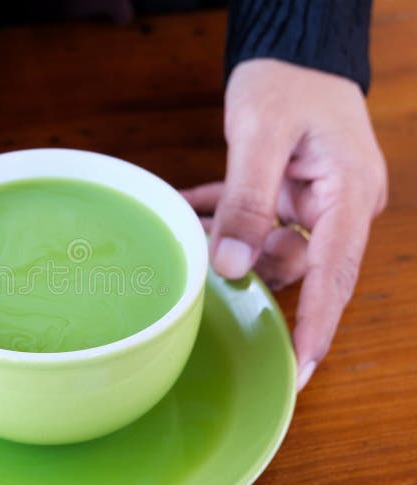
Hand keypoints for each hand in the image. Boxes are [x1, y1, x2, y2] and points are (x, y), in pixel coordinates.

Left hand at [181, 59, 386, 390]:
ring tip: (198, 221)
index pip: (336, 273)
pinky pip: (260, 226)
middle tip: (212, 263)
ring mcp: (319, 203)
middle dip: (255, 269)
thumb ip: (248, 201)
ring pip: (274, 249)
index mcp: (350, 192)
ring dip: (233, 242)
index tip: (301, 369)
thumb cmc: (286, 80)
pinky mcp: (295, 197)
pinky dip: (229, 221)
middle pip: (302, 266)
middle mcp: (341, 205)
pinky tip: (198, 208)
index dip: (318, 324)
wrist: (291, 51)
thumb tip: (232, 266)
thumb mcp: (261, 135)